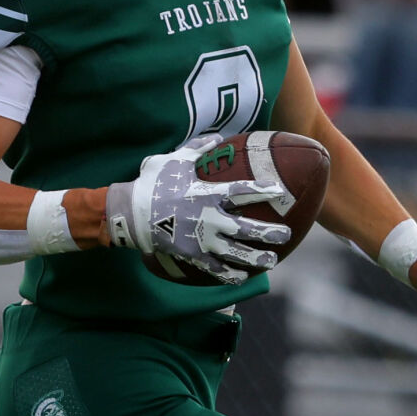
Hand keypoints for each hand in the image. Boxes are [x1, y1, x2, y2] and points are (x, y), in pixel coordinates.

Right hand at [105, 134, 291, 284]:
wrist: (130, 213)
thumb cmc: (152, 183)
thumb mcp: (174, 159)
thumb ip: (197, 149)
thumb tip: (216, 138)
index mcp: (208, 193)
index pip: (243, 191)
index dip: (264, 191)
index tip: (280, 191)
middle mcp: (210, 218)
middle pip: (247, 228)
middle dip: (269, 232)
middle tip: (286, 234)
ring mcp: (201, 239)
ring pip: (235, 253)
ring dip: (256, 258)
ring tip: (272, 261)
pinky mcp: (192, 255)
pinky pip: (215, 268)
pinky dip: (229, 274)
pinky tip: (242, 277)